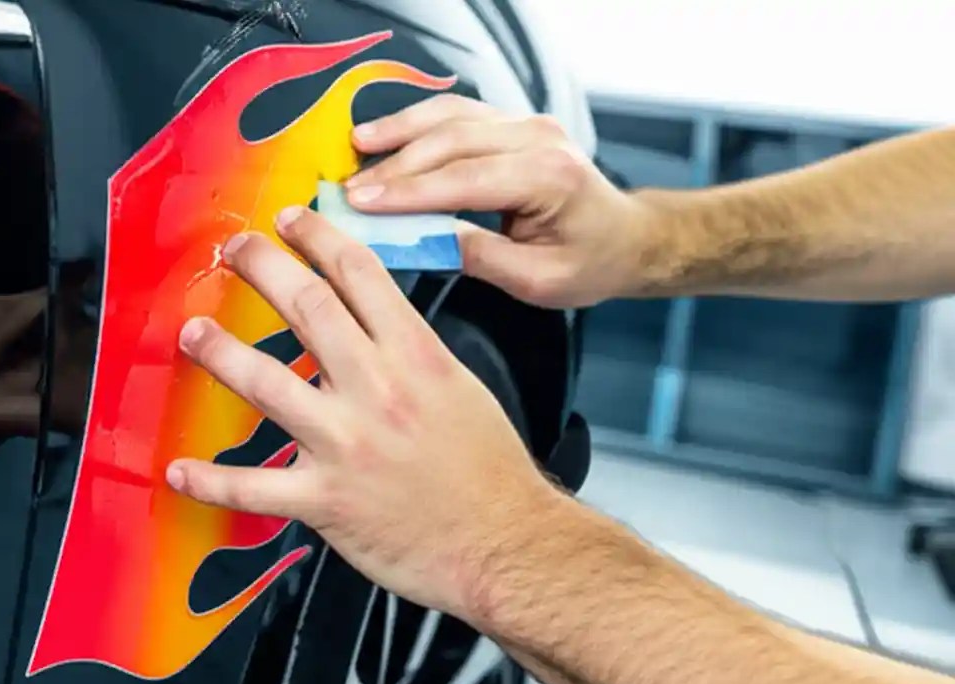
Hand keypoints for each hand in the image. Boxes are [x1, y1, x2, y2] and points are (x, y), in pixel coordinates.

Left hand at [165, 206, 570, 621]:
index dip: (317, 239)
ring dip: (220, 352)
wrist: (506, 545)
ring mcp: (346, 443)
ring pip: (266, 382)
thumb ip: (411, 352)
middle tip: (233, 249)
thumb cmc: (489, 471)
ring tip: (193, 332)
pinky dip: (210, 481)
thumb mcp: (461, 387)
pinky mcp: (325, 499)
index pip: (360, 275)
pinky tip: (178, 471)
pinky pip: (254, 487)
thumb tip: (370, 324)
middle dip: (262, 268)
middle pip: (307, 307)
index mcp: (416, 356)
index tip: (290, 219)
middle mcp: (377, 388)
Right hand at [344, 94, 649, 308]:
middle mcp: (537, 138)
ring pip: (450, 116)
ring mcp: (525, 123)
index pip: (464, 179)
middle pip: (451, 141)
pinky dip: (416, 122)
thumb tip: (420, 241)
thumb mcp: (537, 280)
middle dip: (393, 165)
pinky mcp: (511, 122)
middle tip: (348, 190)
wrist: (626, 237)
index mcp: (548, 178)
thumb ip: (479, 257)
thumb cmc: (589, 262)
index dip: (407, 191)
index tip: (361, 203)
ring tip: (355, 149)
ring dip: (398, 131)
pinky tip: (384, 134)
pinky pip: (457, 113)